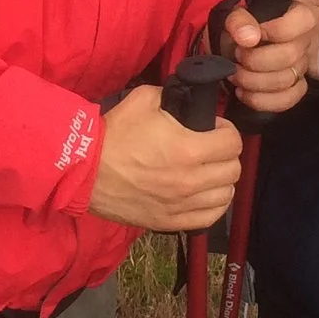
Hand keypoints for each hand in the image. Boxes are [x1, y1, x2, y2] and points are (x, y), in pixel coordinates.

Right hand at [88, 85, 244, 230]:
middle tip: (212, 148)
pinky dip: (214, 205)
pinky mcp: (170, 222)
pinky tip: (205, 194)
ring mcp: (181, 205)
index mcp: (188, 148)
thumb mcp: (144, 99)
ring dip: (221, 180)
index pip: (233, 142)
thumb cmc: (113, 134)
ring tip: (209, 172)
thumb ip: (171, 95)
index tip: (215, 129)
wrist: (84, 171)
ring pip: (225, 195)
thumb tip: (185, 99)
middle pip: (233, 170)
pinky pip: (210, 218)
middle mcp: (191, 180)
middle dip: (226, 154)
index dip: (227, 130)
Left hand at [219, 0, 318, 114]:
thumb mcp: (232, 18)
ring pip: (287, 80)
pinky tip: (244, 93)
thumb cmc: (238, 31)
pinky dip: (261, 100)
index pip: (303, 21)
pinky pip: (287, 100)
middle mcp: (303, 41)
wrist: (233, 50)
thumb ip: (239, 21)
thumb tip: (249, 37)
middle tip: (236, 57)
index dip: (276, 30)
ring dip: (254, 82)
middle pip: (290, 56)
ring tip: (235, 75)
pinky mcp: (294, 88)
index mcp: (296, 16)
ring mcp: (301, 66)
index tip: (250, 36)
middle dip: (256, 61)